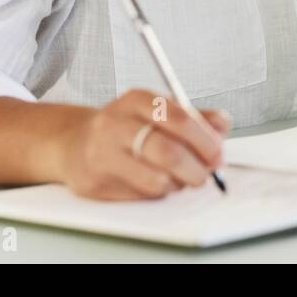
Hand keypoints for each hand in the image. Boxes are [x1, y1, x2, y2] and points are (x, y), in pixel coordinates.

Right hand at [56, 89, 231, 199]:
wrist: (74, 143)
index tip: (218, 154)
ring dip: (178, 184)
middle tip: (207, 175)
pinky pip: (140, 196)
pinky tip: (156, 183)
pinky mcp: (95, 183)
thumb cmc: (128, 128)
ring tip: (180, 179)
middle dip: (197, 169)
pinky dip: (157, 193)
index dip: (205, 141)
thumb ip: (195, 117)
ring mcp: (102, 155)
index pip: (180, 119)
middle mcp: (116, 124)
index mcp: (136, 100)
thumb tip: (222, 126)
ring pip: (156, 179)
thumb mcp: (159, 112)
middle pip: (168, 152)